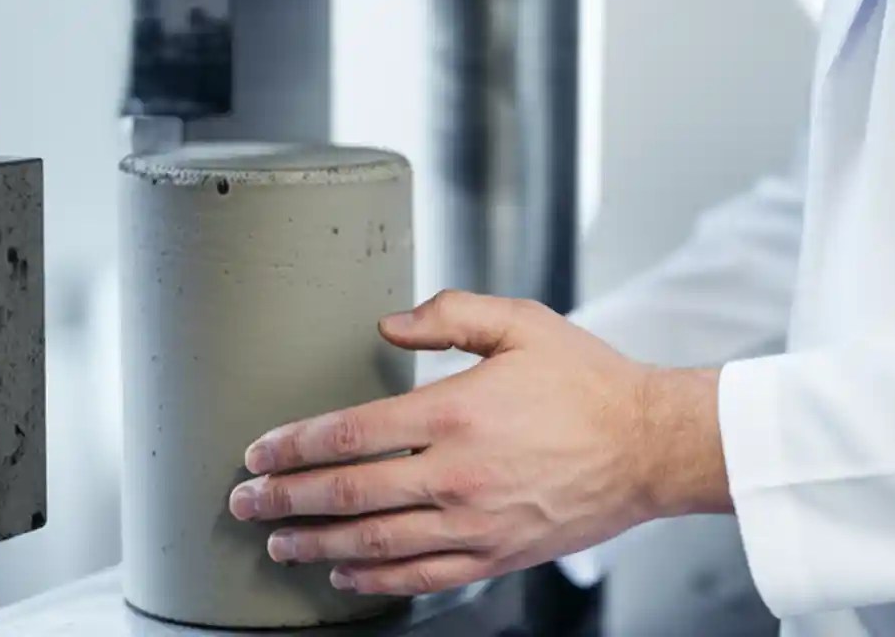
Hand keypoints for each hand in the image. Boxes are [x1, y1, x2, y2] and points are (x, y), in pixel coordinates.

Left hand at [228, 290, 728, 595]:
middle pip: (348, 493)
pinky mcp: (497, 553)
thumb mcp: (522, 322)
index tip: (258, 452)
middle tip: (244, 503)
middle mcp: (457, 473)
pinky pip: (422, 576)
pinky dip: (376, 580)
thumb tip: (386, 324)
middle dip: (285, 499)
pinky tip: (345, 574)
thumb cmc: (587, 382)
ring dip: (316, 545)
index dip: (294, 445)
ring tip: (278, 544)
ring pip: (375, 543)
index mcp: (456, 412)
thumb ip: (450, 313)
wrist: (650, 446)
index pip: (350, 433)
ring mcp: (475, 521)